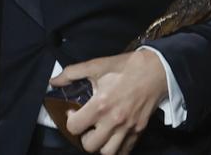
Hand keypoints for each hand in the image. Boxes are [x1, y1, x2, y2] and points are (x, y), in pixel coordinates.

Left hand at [51, 50, 167, 154]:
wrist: (157, 69)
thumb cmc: (126, 67)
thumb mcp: (97, 65)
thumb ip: (72, 73)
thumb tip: (53, 81)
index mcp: (101, 105)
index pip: (74, 127)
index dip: (70, 120)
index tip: (74, 112)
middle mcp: (113, 121)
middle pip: (89, 145)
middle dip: (83, 136)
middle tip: (87, 125)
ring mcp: (127, 128)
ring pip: (107, 153)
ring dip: (100, 146)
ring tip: (100, 133)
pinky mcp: (139, 131)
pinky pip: (125, 151)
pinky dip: (117, 148)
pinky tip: (113, 136)